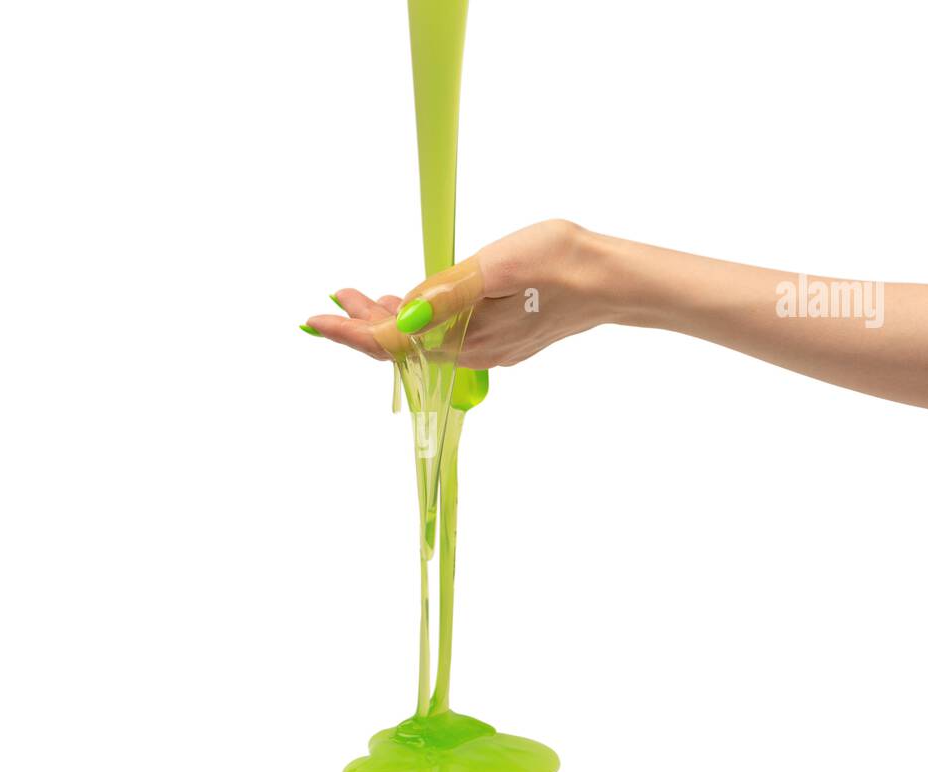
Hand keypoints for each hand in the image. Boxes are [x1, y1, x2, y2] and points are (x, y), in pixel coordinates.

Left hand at [304, 220, 619, 367]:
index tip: (313, 319)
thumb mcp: (498, 265)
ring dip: (391, 319)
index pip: (391, 342)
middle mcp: (471, 352)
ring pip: (424, 341)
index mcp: (464, 336)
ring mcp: (488, 349)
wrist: (615, 280)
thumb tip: (404, 314)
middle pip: (402, 345)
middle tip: (337, 293)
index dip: (348, 331)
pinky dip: (421, 319)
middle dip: (363, 321)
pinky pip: (447, 337)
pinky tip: (413, 304)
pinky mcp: (501, 339)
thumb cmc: (561, 264)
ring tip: (363, 295)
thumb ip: (447, 291)